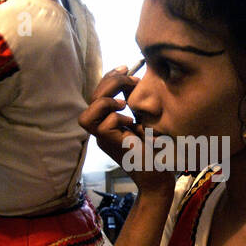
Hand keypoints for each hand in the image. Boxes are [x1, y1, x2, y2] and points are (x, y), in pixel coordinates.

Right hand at [79, 67, 174, 195]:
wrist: (159, 177)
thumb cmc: (157, 150)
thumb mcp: (145, 118)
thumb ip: (136, 102)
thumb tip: (134, 78)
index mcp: (108, 123)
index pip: (98, 94)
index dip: (109, 77)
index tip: (127, 67)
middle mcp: (102, 132)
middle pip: (91, 100)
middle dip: (109, 82)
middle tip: (131, 80)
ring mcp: (104, 141)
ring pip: (86, 118)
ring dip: (105, 103)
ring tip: (124, 103)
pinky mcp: (112, 147)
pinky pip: (103, 127)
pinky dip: (117, 119)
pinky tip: (132, 123)